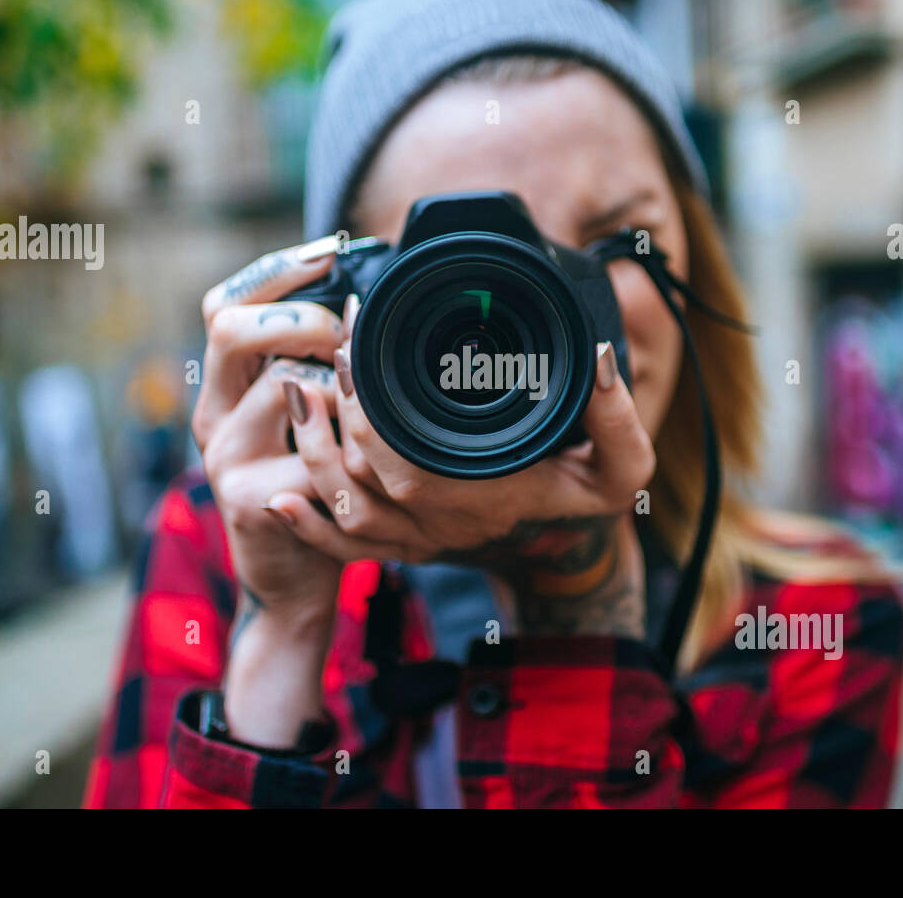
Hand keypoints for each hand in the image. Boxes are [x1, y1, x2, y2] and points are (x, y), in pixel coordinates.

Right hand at [194, 237, 409, 744]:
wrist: (292, 579)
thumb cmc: (312, 490)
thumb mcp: (304, 423)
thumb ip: (314, 369)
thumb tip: (363, 301)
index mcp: (224, 388)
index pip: (223, 305)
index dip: (273, 273)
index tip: (329, 252)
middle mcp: (212, 416)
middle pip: (231, 328)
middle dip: (302, 318)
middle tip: (347, 332)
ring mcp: (225, 457)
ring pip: (284, 384)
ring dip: (340, 383)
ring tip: (368, 400)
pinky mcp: (251, 497)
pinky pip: (313, 451)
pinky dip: (353, 442)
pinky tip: (371, 450)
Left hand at [277, 318, 656, 636]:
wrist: (568, 536)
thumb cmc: (587, 495)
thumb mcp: (622, 465)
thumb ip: (618, 416)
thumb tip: (599, 358)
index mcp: (484, 500)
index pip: (407, 467)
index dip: (369, 416)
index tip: (355, 353)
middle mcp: (446, 527)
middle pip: (364, 484)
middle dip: (330, 423)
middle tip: (323, 361)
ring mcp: (423, 540)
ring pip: (348, 513)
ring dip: (311, 460)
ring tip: (298, 397)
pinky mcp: (408, 544)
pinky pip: (349, 549)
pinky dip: (311, 528)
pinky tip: (280, 500)